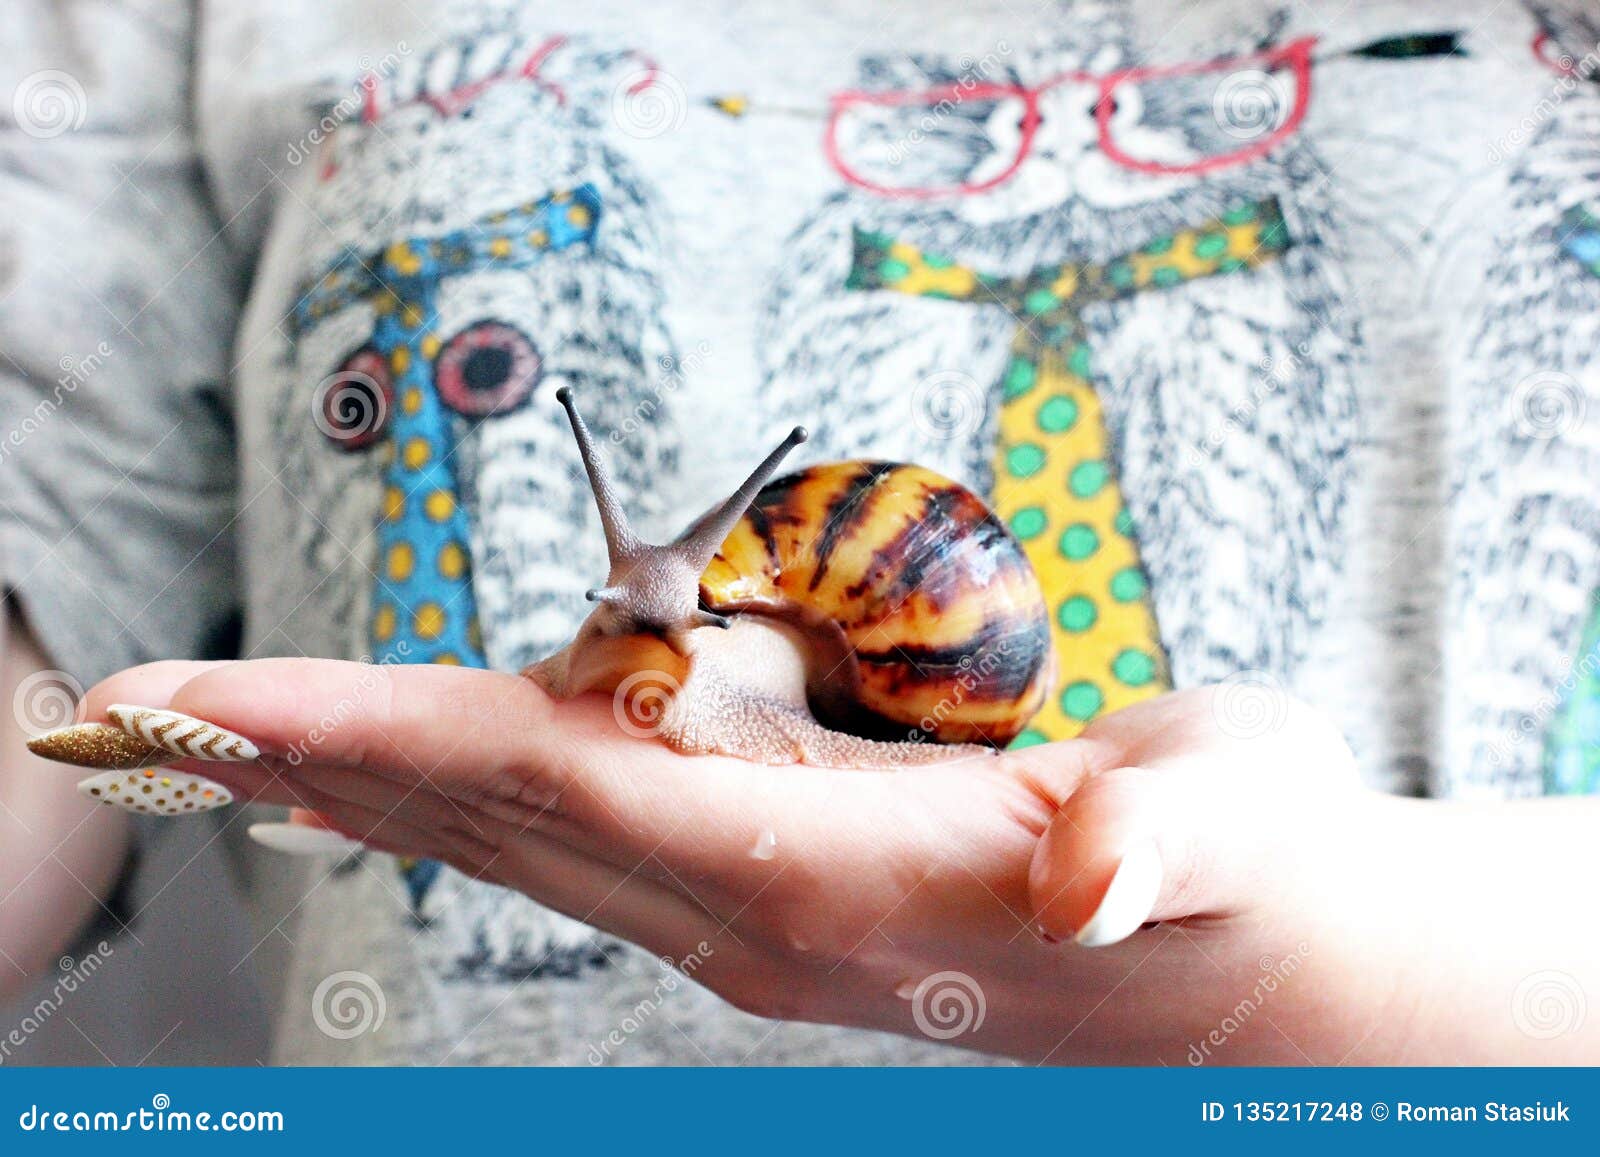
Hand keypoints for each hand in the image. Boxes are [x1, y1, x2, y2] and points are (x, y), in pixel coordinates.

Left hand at [66, 660, 1595, 1062]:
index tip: (232, 704)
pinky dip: (467, 793)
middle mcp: (758, 916)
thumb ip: (1145, 851)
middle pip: (497, 818)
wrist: (1268, 972)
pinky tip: (403, 778)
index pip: (566, 795)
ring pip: (522, 833)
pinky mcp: (783, 894)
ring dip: (365, 774)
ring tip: (226, 731)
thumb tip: (1094, 877)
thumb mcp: (1223, 836)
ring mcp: (759, 917)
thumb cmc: (1244, 878)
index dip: (392, 735)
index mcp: (826, 883)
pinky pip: (584, 837)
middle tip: (145, 710)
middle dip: (316, 755)